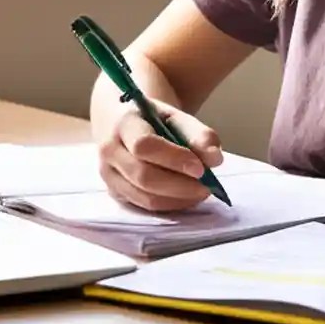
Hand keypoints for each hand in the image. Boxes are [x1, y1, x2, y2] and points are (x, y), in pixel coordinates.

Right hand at [98, 99, 224, 211]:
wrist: (123, 123)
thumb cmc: (153, 119)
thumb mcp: (176, 117)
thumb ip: (198, 134)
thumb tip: (215, 159)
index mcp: (123, 123)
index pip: (144, 145)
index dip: (174, 159)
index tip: (201, 168)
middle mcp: (109, 151)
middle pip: (143, 176)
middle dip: (180, 185)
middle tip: (208, 185)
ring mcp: (109, 175)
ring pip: (145, 197)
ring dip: (179, 198)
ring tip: (202, 191)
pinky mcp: (116, 193)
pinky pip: (145, 206)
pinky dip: (171, 205)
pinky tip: (187, 197)